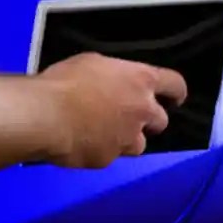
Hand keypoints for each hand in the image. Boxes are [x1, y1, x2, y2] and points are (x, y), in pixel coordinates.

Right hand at [36, 53, 187, 168]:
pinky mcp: (109, 159)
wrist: (46, 115)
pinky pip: (110, 156)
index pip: (175, 85)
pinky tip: (82, 144)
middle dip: (149, 120)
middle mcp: (142, 111)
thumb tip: (111, 84)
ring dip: (126, 139)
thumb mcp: (93, 63)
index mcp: (141, 80)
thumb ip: (113, 76)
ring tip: (103, 133)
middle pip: (161, 120)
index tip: (175, 99)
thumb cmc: (66, 80)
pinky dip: (100, 151)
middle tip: (129, 117)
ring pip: (138, 144)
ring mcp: (127, 138)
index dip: (176, 92)